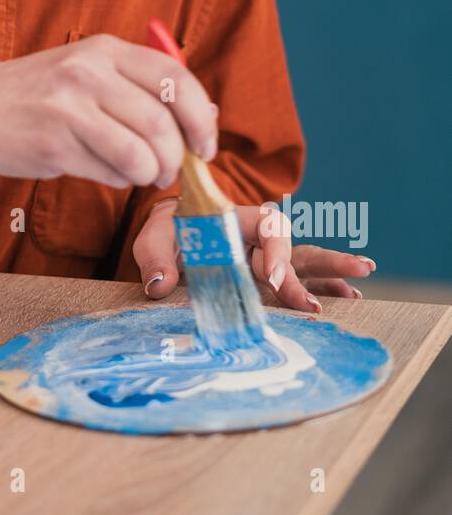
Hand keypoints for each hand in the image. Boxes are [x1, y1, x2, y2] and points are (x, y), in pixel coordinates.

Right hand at [0, 33, 217, 186]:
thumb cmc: (27, 97)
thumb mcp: (80, 72)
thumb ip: (133, 88)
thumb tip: (198, 117)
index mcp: (103, 48)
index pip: (176, 77)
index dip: (201, 117)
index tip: (205, 144)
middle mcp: (89, 70)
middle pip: (164, 122)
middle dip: (176, 158)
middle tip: (168, 173)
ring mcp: (70, 105)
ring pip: (142, 153)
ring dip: (150, 175)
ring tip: (138, 176)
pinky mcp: (54, 142)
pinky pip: (111, 172)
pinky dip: (118, 180)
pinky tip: (101, 171)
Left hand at [134, 198, 376, 313]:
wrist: (172, 231)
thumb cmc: (167, 231)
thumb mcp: (152, 238)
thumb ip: (154, 258)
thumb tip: (159, 286)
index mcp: (235, 217)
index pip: (266, 227)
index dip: (275, 252)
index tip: (274, 279)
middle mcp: (256, 236)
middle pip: (294, 246)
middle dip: (323, 263)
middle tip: (353, 278)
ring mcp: (265, 256)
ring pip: (305, 262)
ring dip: (334, 272)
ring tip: (362, 283)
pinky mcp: (266, 274)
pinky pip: (299, 279)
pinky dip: (323, 287)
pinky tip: (349, 297)